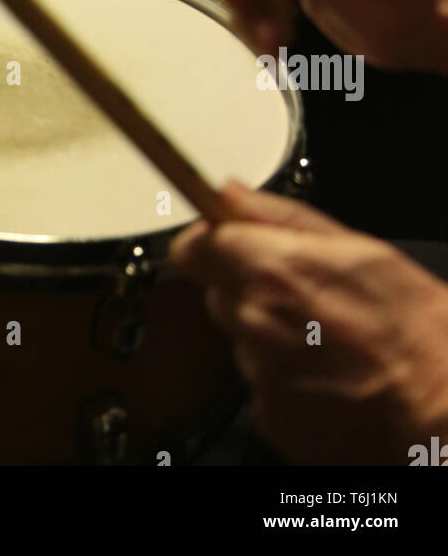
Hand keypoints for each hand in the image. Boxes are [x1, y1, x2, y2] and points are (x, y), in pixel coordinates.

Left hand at [171, 181, 447, 464]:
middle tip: (300, 293)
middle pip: (218, 294)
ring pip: (243, 342)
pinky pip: (261, 386)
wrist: (443, 407)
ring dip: (269, 336)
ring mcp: (260, 377)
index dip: (208, 243)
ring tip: (326, 339)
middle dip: (247, 289)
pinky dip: (284, 378)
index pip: (192, 248)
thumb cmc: (417, 330)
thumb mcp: (359, 248)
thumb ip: (282, 217)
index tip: (225, 243)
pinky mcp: (271, 420)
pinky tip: (326, 374)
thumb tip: (233, 194)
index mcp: (272, 273)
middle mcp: (255, 325)